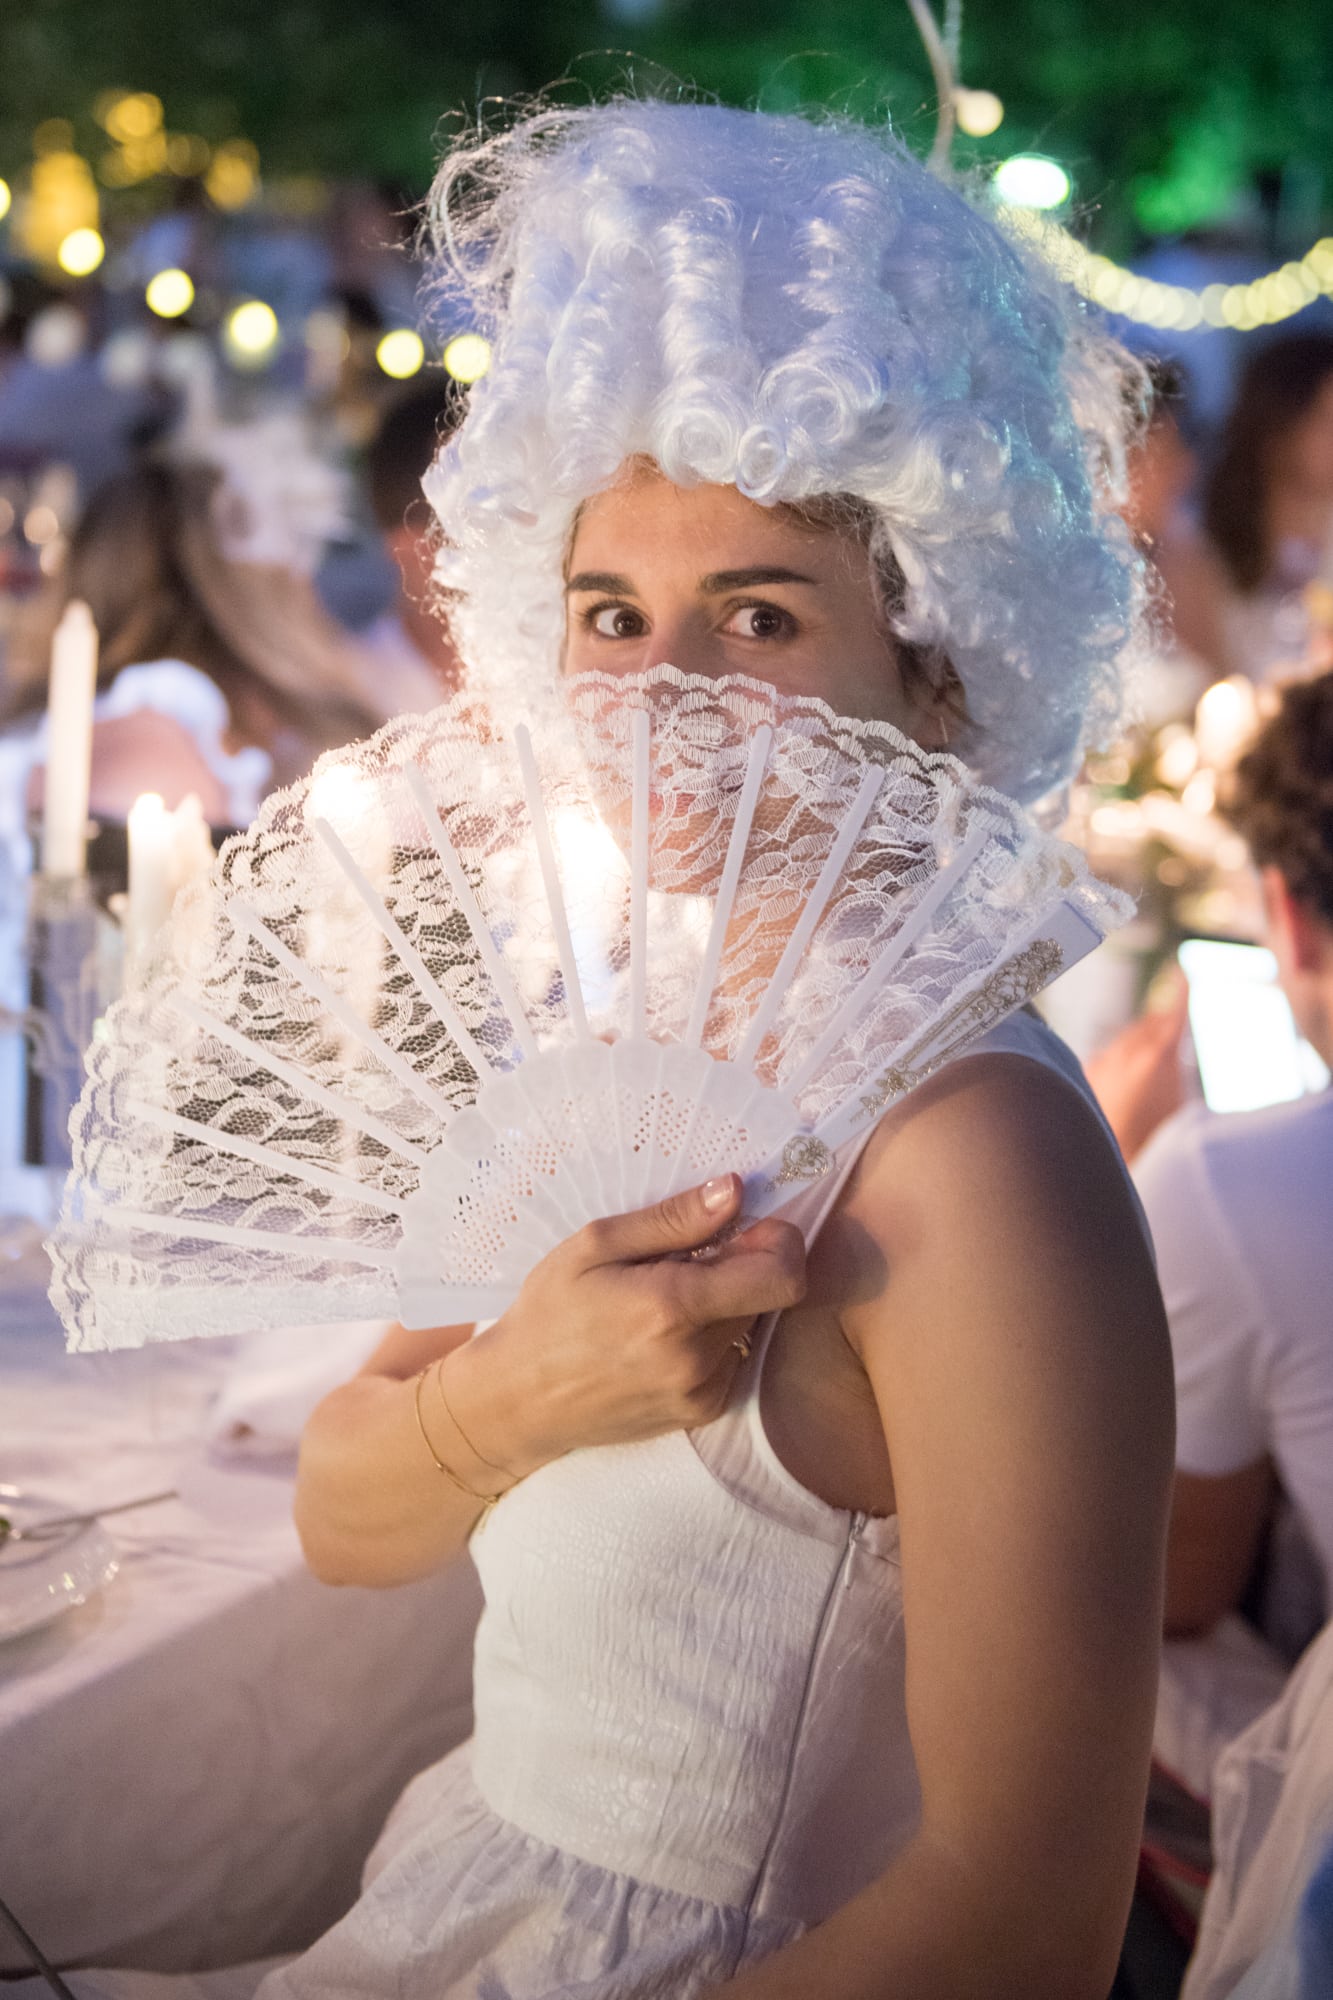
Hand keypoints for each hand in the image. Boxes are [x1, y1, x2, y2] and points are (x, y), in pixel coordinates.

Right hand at [443, 1174, 806, 1475]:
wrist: (519, 1400)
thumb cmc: (549, 1312)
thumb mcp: (596, 1246)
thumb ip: (673, 1219)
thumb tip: (735, 1190)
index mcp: (672, 1307)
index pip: (782, 1274)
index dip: (779, 1242)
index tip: (746, 1226)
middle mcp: (696, 1357)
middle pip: (769, 1295)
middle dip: (745, 1266)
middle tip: (693, 1256)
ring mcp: (702, 1392)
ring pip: (751, 1325)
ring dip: (727, 1302)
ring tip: (666, 1298)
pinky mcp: (701, 1412)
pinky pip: (733, 1357)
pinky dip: (712, 1336)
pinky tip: (663, 1334)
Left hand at [1084, 976, 1189, 1163]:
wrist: (1118, 1158)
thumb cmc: (1159, 1137)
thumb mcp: (1181, 1099)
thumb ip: (1174, 1068)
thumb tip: (1172, 1055)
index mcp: (1160, 1055)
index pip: (1175, 1013)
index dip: (1181, 991)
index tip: (1183, 972)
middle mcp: (1130, 1051)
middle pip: (1149, 1024)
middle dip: (1161, 1021)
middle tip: (1172, 1016)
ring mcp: (1106, 1060)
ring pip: (1126, 1038)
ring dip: (1139, 1041)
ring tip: (1151, 1053)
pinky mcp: (1090, 1072)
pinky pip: (1108, 1054)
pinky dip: (1120, 1057)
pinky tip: (1125, 1069)